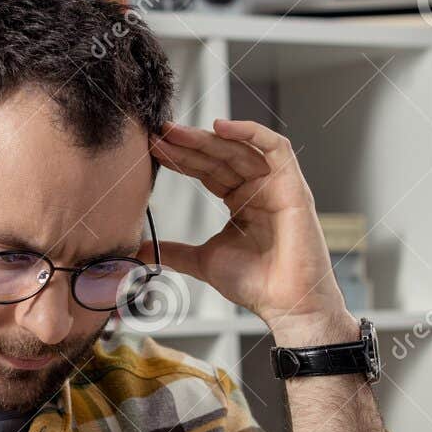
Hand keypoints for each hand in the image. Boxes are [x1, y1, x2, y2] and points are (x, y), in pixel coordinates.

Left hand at [147, 118, 357, 346]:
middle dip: (187, 144)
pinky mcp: (293, 185)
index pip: (206, 169)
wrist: (285, 304)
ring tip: (175, 132)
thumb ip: (173, 251)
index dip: (180, 158)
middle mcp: (257, 187)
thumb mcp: (202, 261)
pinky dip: (250, 132)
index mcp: (239, 200)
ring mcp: (276, 184)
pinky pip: (276, 147)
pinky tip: (220, 127)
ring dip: (206, 138)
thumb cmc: (255, 284)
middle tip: (157, 134)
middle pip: (219, 155)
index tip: (152, 149)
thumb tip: (138, 252)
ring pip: (240, 148)